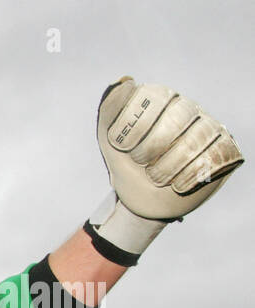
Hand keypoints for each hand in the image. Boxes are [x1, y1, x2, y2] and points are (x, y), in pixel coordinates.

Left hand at [98, 77, 241, 220]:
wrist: (143, 199)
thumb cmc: (127, 163)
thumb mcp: (109, 137)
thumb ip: (111, 108)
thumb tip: (126, 82)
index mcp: (162, 98)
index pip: (151, 98)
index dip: (132, 127)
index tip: (121, 145)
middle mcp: (189, 109)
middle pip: (173, 121)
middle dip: (147, 151)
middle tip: (140, 162)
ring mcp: (209, 128)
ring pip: (192, 144)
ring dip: (165, 169)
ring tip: (156, 177)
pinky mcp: (225, 149)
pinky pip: (211, 161)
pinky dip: (187, 179)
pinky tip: (177, 185)